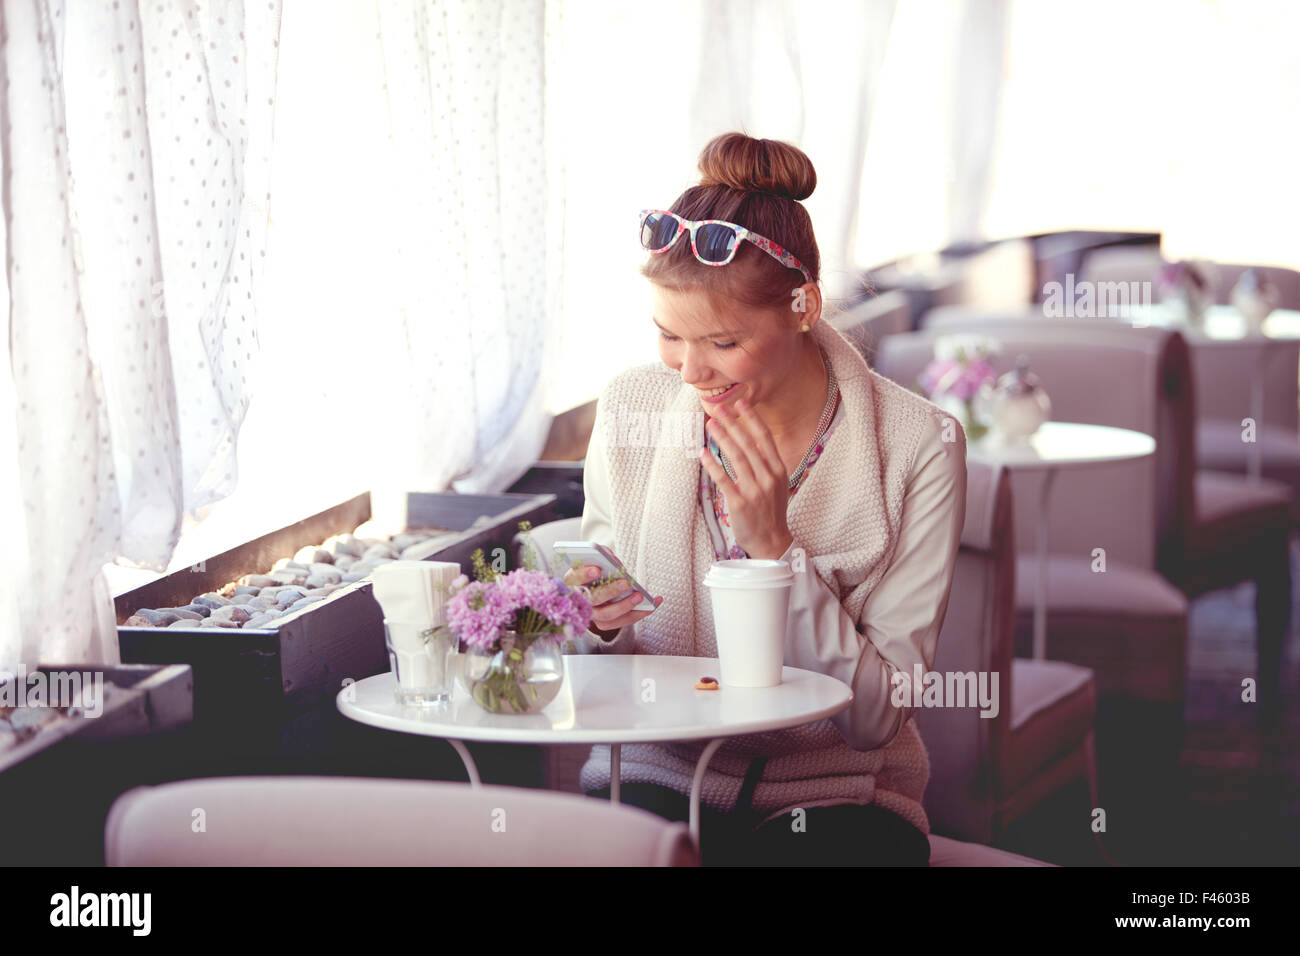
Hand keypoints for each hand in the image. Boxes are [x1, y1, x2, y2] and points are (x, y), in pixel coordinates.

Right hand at [562, 564, 662, 634]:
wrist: (597, 586)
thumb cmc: (597, 567)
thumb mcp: (598, 557)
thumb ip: (603, 555)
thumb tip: (614, 562)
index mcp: (572, 581)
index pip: (573, 578)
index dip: (584, 575)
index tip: (597, 569)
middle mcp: (579, 601)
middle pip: (592, 599)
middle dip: (610, 591)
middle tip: (626, 583)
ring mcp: (592, 614)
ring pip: (607, 615)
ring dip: (625, 606)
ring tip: (640, 596)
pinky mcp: (605, 624)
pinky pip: (623, 621)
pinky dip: (640, 613)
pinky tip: (655, 602)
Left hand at [698, 399, 793, 559]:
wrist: (772, 541)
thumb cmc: (771, 509)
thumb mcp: (777, 483)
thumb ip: (767, 462)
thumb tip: (750, 438)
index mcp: (778, 469)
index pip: (764, 438)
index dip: (751, 418)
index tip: (740, 402)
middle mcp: (768, 477)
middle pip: (748, 443)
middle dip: (732, 423)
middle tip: (718, 408)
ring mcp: (754, 490)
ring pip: (736, 457)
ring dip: (722, 438)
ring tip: (710, 424)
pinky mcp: (740, 503)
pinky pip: (723, 479)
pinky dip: (712, 464)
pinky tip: (703, 453)